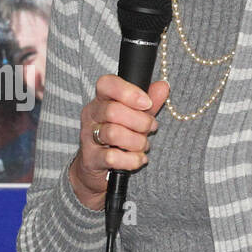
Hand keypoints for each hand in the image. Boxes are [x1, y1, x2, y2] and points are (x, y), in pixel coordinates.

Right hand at [68, 75, 169, 210]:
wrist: (99, 167)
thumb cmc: (120, 136)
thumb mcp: (136, 116)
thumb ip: (149, 102)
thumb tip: (163, 86)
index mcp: (101, 99)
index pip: (106, 84)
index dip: (129, 92)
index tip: (147, 103)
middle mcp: (91, 115)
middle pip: (113, 111)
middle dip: (140, 122)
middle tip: (151, 128)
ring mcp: (88, 137)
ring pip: (113, 134)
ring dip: (137, 141)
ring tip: (144, 145)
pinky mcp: (90, 159)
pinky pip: (112, 157)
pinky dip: (132, 159)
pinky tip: (139, 159)